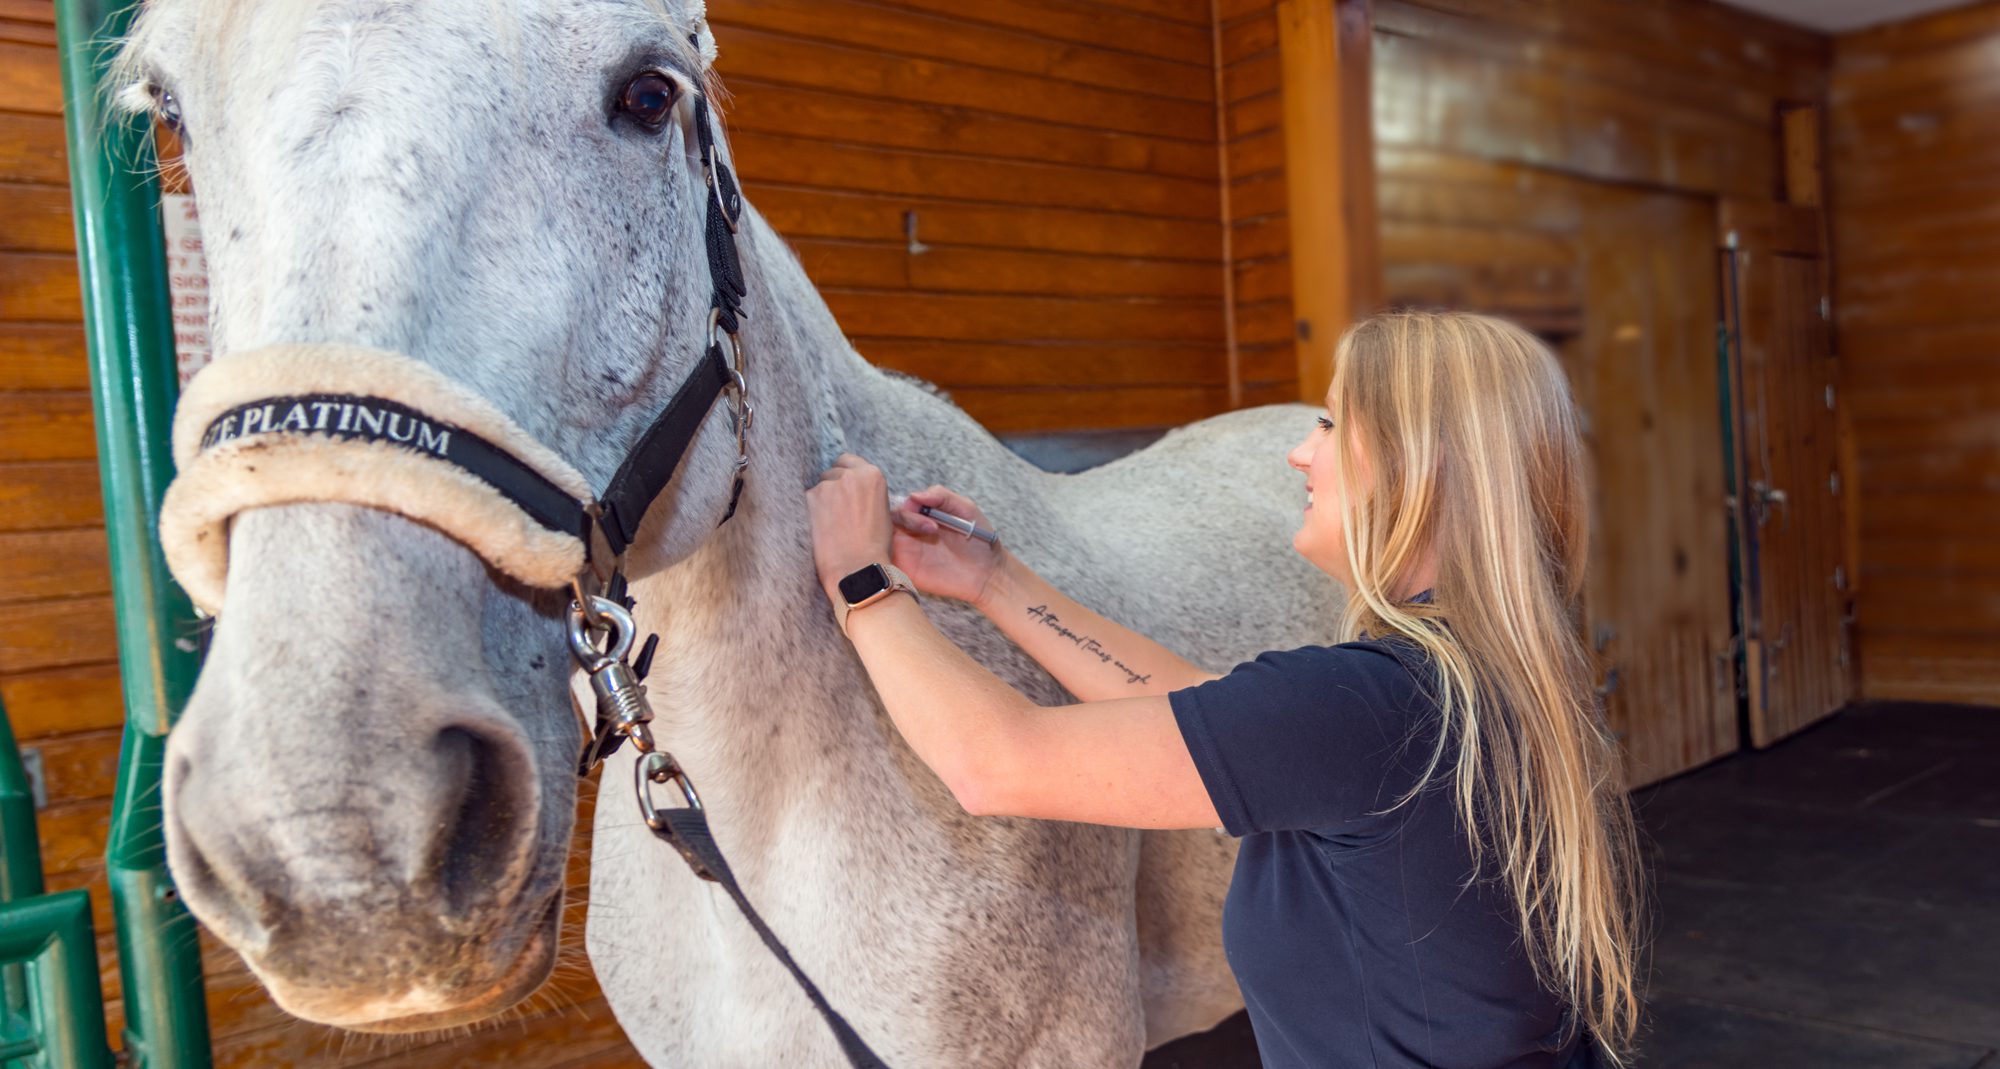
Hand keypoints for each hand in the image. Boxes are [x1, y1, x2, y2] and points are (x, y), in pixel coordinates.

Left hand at [806, 454, 894, 597]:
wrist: (858, 567)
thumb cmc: (874, 546)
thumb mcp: (882, 510)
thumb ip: (867, 492)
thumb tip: (852, 489)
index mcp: (872, 475)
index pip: (849, 460)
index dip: (845, 474)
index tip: (843, 487)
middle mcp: (851, 475)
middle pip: (833, 471)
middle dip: (833, 486)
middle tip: (836, 509)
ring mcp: (829, 485)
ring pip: (820, 485)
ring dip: (822, 498)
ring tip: (829, 522)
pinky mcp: (812, 498)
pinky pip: (808, 498)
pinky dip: (812, 510)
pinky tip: (820, 527)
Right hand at [889, 485, 1006, 607]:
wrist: (989, 573)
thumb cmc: (980, 540)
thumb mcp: (964, 508)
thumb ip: (940, 496)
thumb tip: (914, 495)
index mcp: (921, 516)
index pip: (900, 505)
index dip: (909, 507)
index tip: (932, 517)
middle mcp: (910, 532)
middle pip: (887, 520)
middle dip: (906, 519)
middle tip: (932, 529)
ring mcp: (906, 552)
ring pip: (882, 539)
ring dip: (897, 537)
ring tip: (928, 539)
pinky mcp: (907, 571)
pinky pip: (885, 563)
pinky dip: (887, 557)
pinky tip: (909, 555)